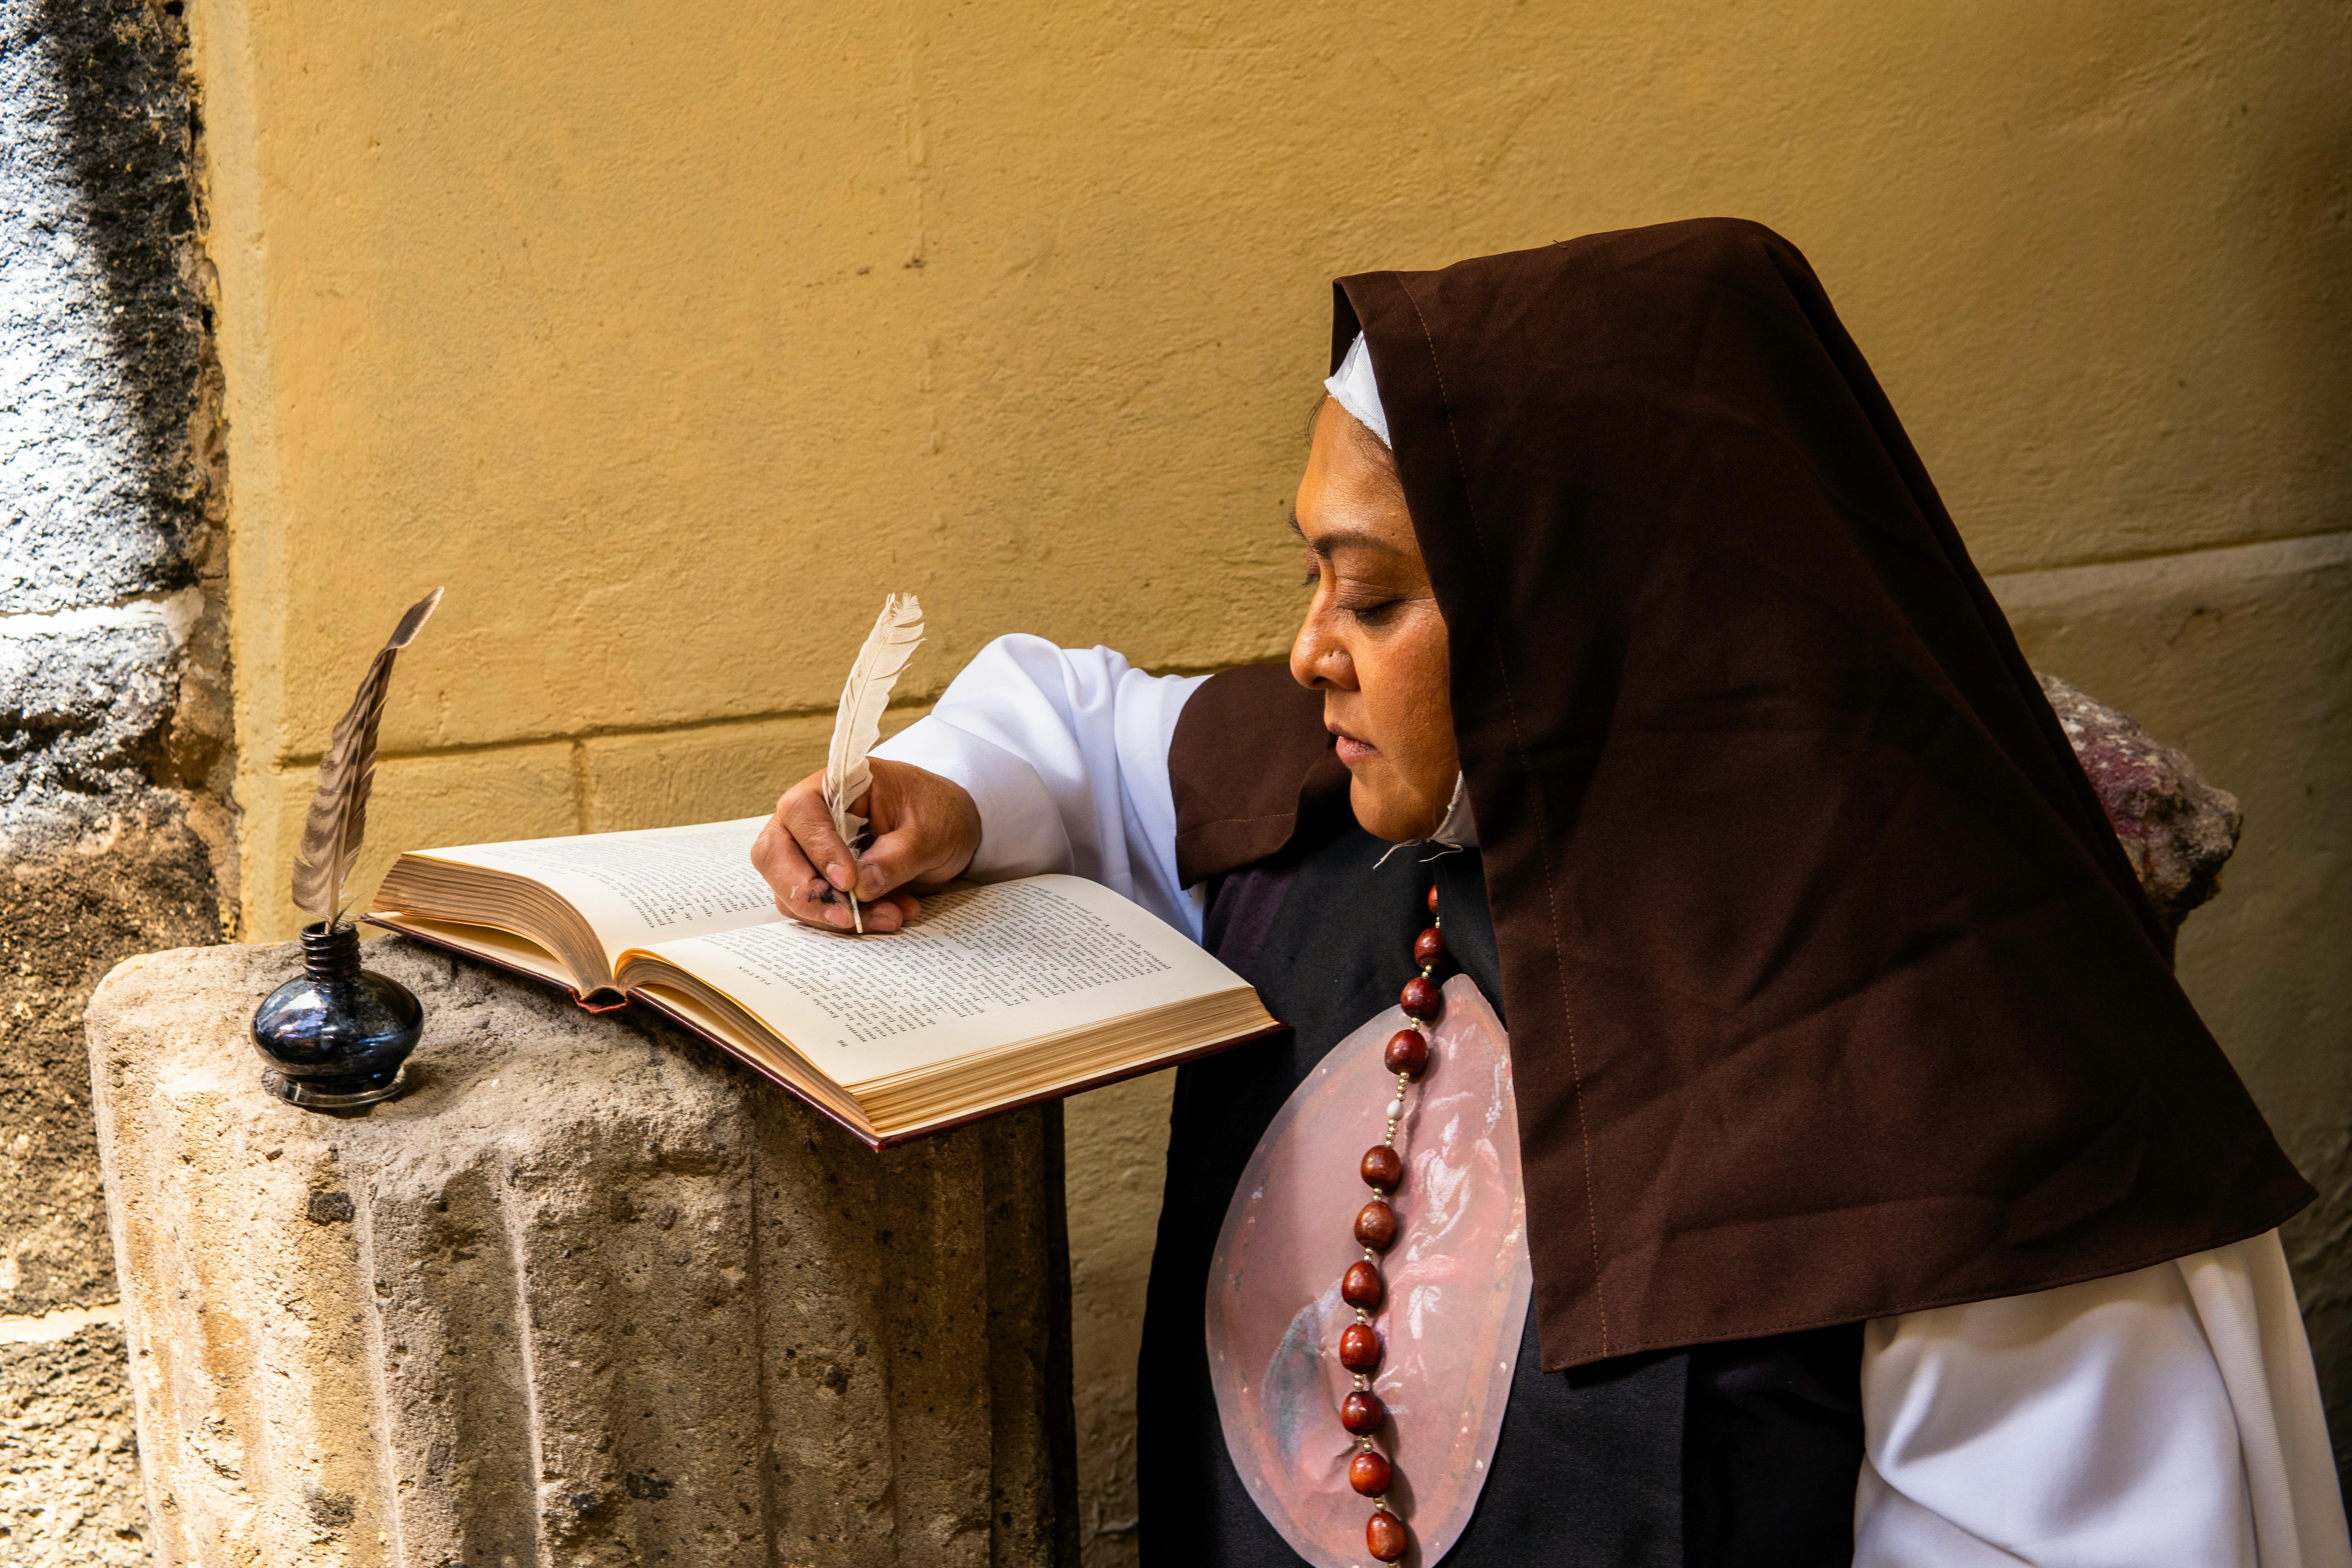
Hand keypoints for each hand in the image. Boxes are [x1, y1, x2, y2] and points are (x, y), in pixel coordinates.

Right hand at [750, 758, 981, 932]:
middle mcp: (809, 817)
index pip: (802, 812)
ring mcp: (808, 850)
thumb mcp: (930, 831)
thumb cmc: (936, 812)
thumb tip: (861, 888)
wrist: (949, 826)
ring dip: (834, 915)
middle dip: (809, 894)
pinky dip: (845, 921)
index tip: (848, 881)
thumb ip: (897, 857)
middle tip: (850, 918)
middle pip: (775, 854)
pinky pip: (814, 908)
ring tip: (891, 916)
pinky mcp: (819, 881)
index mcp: (834, 784)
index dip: (818, 849)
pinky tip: (889, 915)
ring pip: (790, 890)